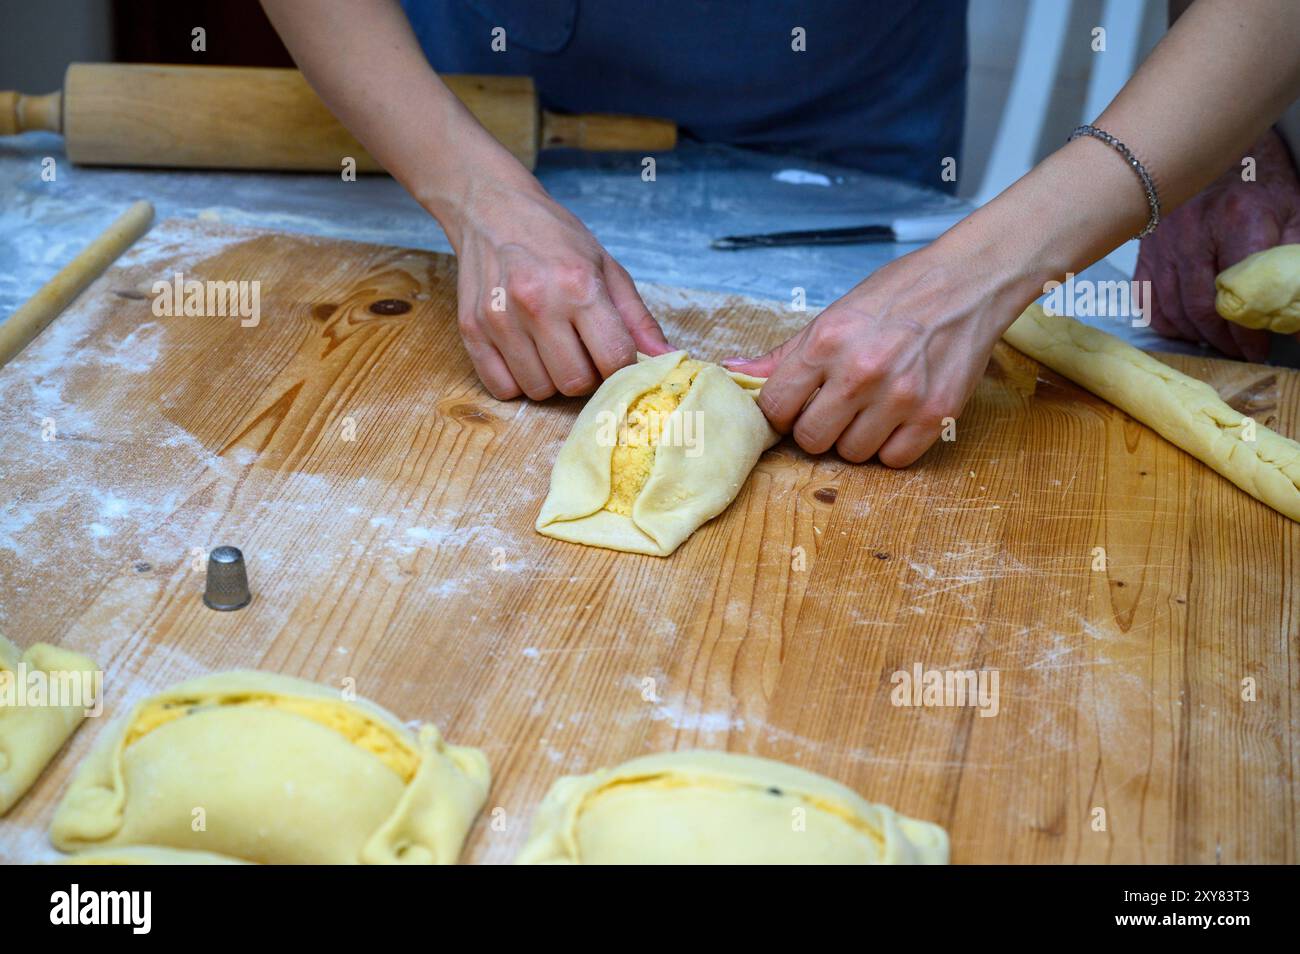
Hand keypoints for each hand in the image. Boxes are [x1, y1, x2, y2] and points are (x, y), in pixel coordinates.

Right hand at [448, 176, 670, 399]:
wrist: (491, 208)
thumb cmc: (554, 238)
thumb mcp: (606, 267)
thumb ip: (637, 318)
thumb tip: (669, 357)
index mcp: (579, 287)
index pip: (614, 360)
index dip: (619, 366)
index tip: (612, 354)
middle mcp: (537, 304)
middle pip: (575, 384)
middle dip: (586, 376)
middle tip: (580, 351)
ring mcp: (500, 319)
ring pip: (539, 391)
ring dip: (551, 379)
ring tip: (550, 347)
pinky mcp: (471, 330)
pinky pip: (502, 389)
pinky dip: (517, 381)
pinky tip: (523, 353)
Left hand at [724, 241, 1013, 466]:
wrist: (968, 282)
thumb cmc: (898, 294)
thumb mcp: (833, 314)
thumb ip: (785, 353)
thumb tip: (734, 371)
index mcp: (827, 342)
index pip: (776, 408)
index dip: (783, 412)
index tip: (798, 405)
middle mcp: (861, 372)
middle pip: (812, 440)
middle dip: (818, 429)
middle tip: (836, 408)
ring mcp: (900, 396)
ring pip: (853, 454)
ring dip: (856, 438)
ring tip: (871, 408)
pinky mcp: (936, 414)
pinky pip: (895, 459)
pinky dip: (893, 446)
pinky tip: (897, 418)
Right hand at [1135, 128, 1299, 359]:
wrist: (1217, 149)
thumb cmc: (1259, 182)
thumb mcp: (1294, 213)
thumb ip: (1295, 265)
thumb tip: (1298, 318)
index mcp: (1235, 219)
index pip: (1238, 293)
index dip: (1248, 330)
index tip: (1261, 347)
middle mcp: (1191, 233)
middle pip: (1202, 307)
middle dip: (1224, 339)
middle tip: (1243, 350)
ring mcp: (1162, 243)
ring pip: (1173, 308)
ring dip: (1198, 334)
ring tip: (1220, 341)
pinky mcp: (1145, 251)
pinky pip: (1148, 300)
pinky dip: (1168, 320)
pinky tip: (1188, 325)